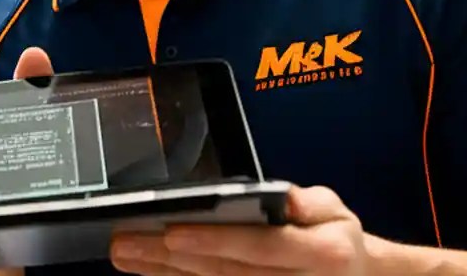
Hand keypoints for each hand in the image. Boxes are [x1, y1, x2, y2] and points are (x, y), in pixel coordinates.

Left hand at [111, 186, 368, 275]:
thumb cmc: (338, 241)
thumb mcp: (335, 211)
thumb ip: (306, 204)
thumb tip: (276, 197)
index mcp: (322, 253)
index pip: (260, 247)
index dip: (216, 240)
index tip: (172, 230)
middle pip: (227, 273)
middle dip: (171, 258)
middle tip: (127, 243)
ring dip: (165, 274)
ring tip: (128, 256)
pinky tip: (152, 272)